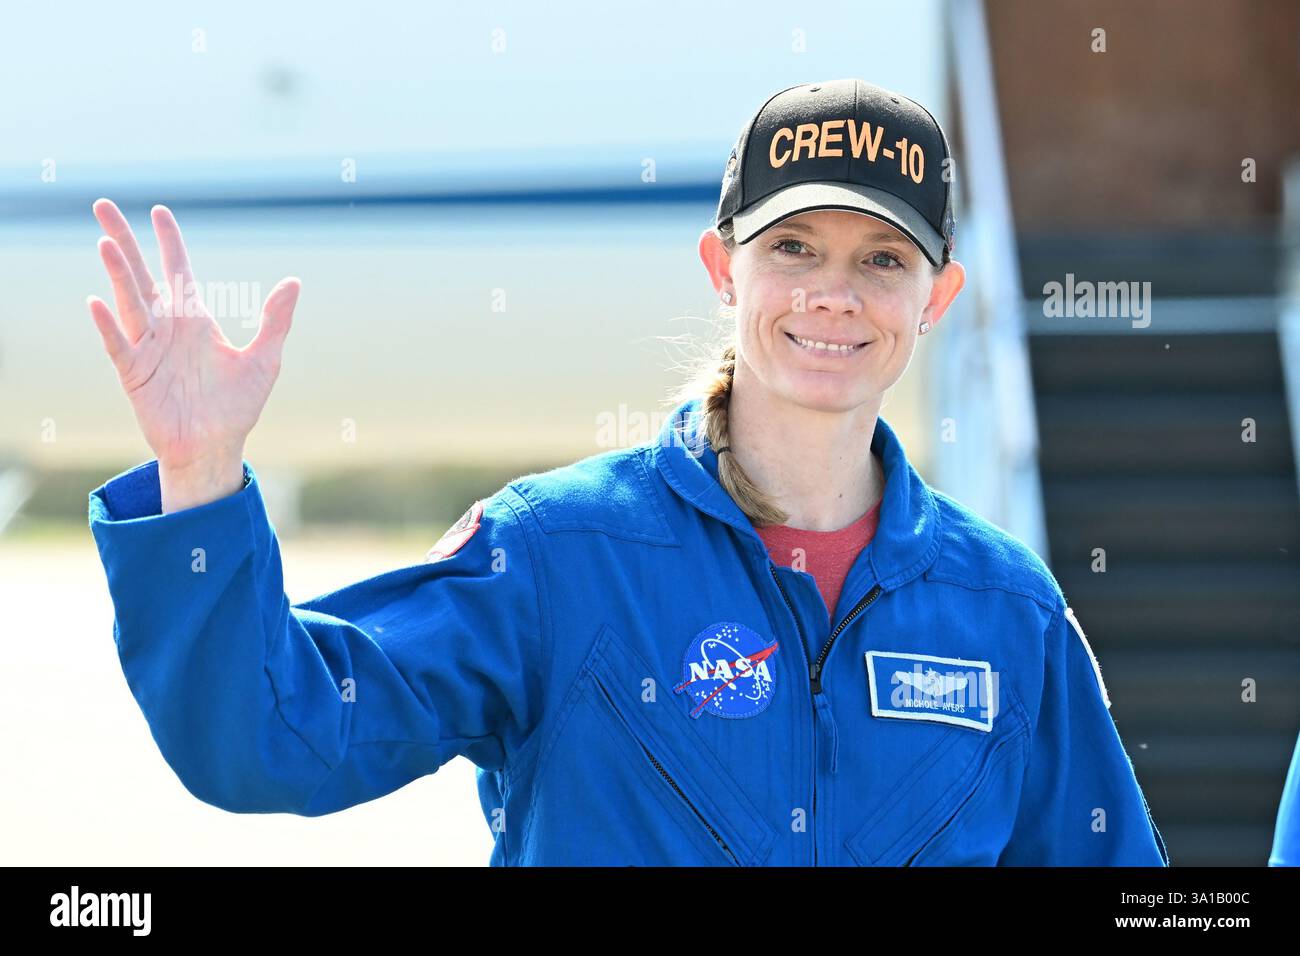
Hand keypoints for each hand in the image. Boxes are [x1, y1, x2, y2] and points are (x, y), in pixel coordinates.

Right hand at [86, 199, 299, 474]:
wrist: (215, 447)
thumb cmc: (237, 406)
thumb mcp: (264, 360)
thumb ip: (274, 321)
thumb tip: (293, 282)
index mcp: (195, 320)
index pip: (179, 270)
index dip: (169, 241)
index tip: (160, 211)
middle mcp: (167, 328)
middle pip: (141, 275)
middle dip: (124, 241)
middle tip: (103, 205)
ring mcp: (148, 349)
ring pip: (129, 303)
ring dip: (117, 275)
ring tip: (106, 244)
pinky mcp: (135, 374)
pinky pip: (119, 345)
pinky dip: (108, 325)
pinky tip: (96, 301)